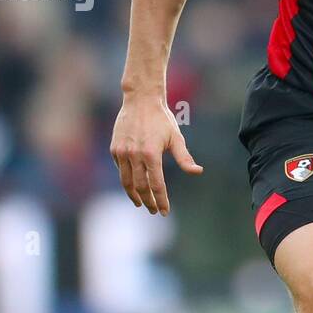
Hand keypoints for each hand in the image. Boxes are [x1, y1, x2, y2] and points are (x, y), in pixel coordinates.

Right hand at [110, 96, 202, 213]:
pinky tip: (134, 185)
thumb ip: (185, 158)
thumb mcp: (176, 138)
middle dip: (148, 201)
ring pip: (127, 182)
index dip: (161, 200)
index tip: (164, 211)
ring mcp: (122, 152)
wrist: (141, 101)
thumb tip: (198, 172)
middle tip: (153, 211)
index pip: (156, 184)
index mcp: (151, 154)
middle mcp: (134, 155)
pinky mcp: (114, 149)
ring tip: (141, 204)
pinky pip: (120, 170)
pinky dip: (127, 181)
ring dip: (134, 196)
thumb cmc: (162, 120)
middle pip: (140, 187)